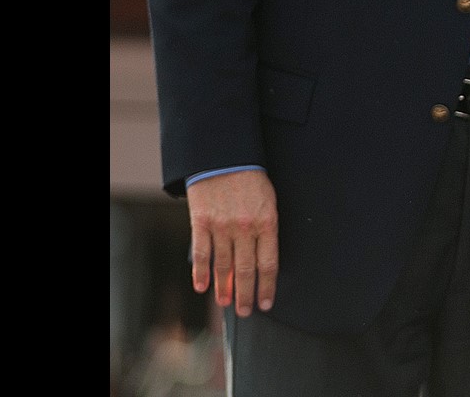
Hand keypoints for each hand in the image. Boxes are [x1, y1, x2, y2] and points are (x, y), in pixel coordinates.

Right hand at [185, 168, 279, 315]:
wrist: (224, 157)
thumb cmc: (251, 180)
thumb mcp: (269, 202)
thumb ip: (266, 229)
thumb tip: (262, 258)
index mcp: (267, 223)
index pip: (269, 264)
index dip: (267, 287)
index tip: (266, 303)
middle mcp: (245, 228)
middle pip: (246, 270)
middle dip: (246, 295)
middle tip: (245, 311)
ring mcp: (222, 226)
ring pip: (223, 266)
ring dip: (224, 288)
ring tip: (225, 304)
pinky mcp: (201, 223)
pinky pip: (201, 254)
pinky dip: (200, 273)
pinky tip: (201, 287)